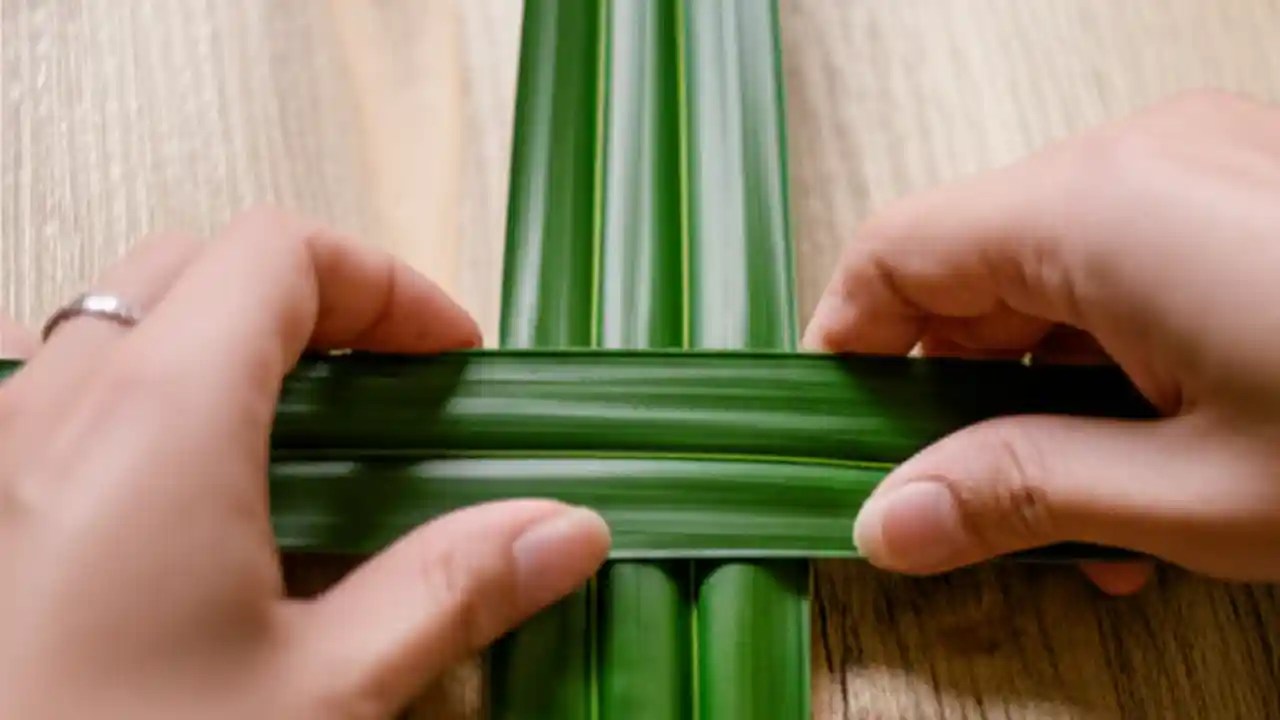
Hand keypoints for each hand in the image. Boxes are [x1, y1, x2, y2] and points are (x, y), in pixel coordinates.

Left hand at [0, 209, 609, 718]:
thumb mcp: (317, 701)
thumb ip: (452, 591)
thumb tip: (563, 531)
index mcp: (157, 421)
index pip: (282, 256)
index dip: (387, 286)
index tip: (452, 356)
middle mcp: (51, 407)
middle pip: (197, 265)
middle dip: (311, 301)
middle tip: (387, 386)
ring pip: (113, 320)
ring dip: (217, 343)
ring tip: (289, 436)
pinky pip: (51, 394)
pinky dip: (138, 400)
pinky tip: (176, 505)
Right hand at [804, 91, 1279, 593]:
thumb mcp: (1199, 491)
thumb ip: (1021, 496)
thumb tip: (894, 521)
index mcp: (1102, 206)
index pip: (895, 252)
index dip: (843, 348)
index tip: (828, 433)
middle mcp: (1143, 161)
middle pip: (970, 274)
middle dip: (953, 400)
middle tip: (962, 506)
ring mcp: (1199, 171)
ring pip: (1051, 285)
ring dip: (1042, 399)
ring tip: (1084, 516)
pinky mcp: (1242, 201)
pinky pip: (1124, 274)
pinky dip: (1110, 366)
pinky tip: (1145, 459)